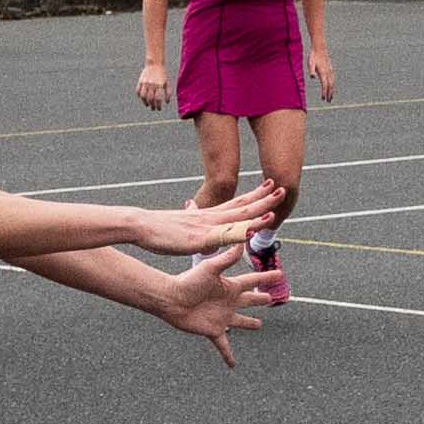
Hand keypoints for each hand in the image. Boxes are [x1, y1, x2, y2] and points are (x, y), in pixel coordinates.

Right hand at [127, 180, 282, 257]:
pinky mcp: (199, 239)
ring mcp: (205, 227)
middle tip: (282, 188)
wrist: (141, 225)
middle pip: (242, 207)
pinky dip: (237, 234)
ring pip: (235, 220)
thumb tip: (203, 228)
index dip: (255, 194)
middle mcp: (210, 218)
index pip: (237, 202)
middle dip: (263, 199)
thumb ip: (197, 225)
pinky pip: (221, 237)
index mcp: (209, 215)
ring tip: (274, 210)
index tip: (270, 185)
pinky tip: (250, 233)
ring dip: (255, 215)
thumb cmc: (160, 229)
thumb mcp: (184, 225)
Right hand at [134, 60, 168, 110]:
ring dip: (145, 102)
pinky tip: (143, 98)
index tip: (159, 109)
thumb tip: (167, 103)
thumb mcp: (167, 83)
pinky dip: (140, 96)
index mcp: (159, 85)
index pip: (158, 99)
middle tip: (153, 108)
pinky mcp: (140, 81)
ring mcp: (145, 83)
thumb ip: (168, 93)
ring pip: (143, 96)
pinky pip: (138, 91)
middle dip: (152, 106)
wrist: (155, 64)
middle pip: (150, 99)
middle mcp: (152, 85)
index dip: (158, 105)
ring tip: (148, 105)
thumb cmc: (162, 75)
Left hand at [145, 243, 283, 363]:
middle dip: (260, 298)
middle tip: (271, 298)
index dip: (266, 277)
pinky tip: (233, 365)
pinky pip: (224, 346)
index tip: (280, 273)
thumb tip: (241, 241)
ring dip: (249, 324)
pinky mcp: (213, 330)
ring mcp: (222, 317)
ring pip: (240, 321)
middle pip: (249, 300)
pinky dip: (228, 355)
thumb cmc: (188, 281)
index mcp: (229, 286)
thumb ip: (226, 258)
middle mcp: (228, 301)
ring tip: (258, 326)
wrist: (171, 299)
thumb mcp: (210, 268)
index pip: (252, 280)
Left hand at [308, 42, 338, 101]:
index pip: (325, 85)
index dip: (324, 92)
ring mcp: (330, 70)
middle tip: (328, 101)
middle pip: (330, 85)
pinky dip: (333, 84)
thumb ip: (311, 70)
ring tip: (331, 96)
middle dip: (329, 93)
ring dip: (332, 90)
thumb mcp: (310, 63)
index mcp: (323, 72)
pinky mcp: (330, 69)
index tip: (324, 98)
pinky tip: (332, 87)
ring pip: (332, 82)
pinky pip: (333, 79)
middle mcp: (328, 72)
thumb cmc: (313, 56)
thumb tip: (312, 77)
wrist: (320, 48)